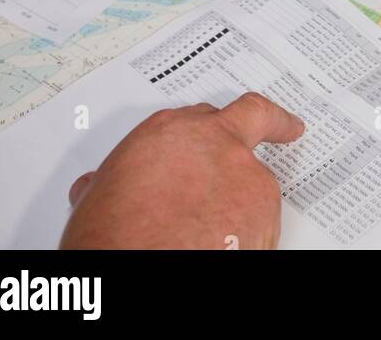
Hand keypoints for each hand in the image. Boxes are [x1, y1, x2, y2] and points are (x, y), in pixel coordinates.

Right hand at [59, 92, 303, 250]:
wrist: (136, 261)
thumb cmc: (113, 236)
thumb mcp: (98, 199)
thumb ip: (114, 181)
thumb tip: (95, 188)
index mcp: (168, 132)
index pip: (200, 118)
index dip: (208, 132)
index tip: (219, 134)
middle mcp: (211, 141)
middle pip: (250, 118)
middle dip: (269, 123)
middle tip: (286, 128)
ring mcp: (242, 170)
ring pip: (258, 177)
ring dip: (248, 197)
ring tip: (225, 229)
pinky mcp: (264, 204)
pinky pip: (266, 214)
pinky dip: (254, 229)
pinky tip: (233, 245)